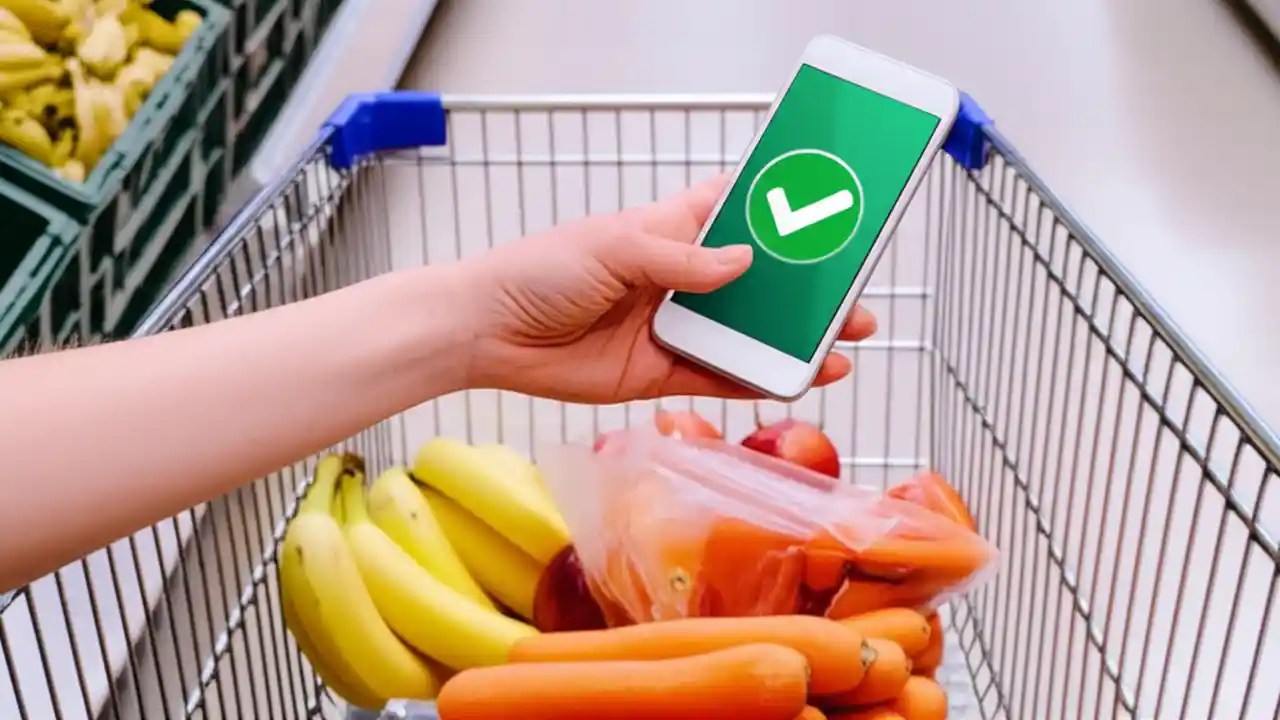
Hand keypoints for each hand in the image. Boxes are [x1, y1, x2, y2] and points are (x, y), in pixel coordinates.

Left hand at [463, 174, 877, 403]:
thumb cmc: (541, 270)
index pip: (735, 213)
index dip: (780, 215)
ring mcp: (672, 327)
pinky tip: (792, 384)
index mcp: (669, 230)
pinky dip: (752, 382)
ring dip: (788, 344)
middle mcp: (679, 278)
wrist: (490, 332)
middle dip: (804, 295)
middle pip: (756, 285)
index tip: (830, 218)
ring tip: (838, 352)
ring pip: (744, 337)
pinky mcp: (658, 372)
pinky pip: (716, 379)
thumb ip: (681, 259)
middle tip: (853, 306)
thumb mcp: (615, 247)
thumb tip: (744, 265)